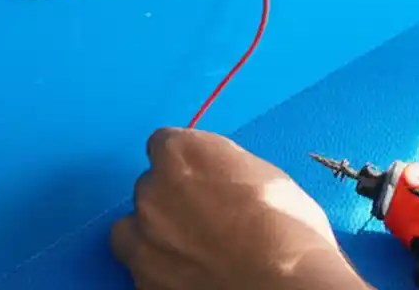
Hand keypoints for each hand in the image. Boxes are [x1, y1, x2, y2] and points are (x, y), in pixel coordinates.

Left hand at [110, 128, 364, 289]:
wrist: (284, 286)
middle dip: (171, 200)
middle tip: (205, 220)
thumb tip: (220, 178)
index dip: (185, 162)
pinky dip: (160, 272)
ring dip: (151, 236)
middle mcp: (152, 191)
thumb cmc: (288, 228)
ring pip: (130, 230)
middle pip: (150, 187)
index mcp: (182, 154)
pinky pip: (142, 271)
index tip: (201, 177)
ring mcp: (142, 240)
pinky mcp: (143, 282)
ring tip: (187, 251)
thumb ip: (226, 169)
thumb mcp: (265, 175)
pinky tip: (190, 277)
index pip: (163, 144)